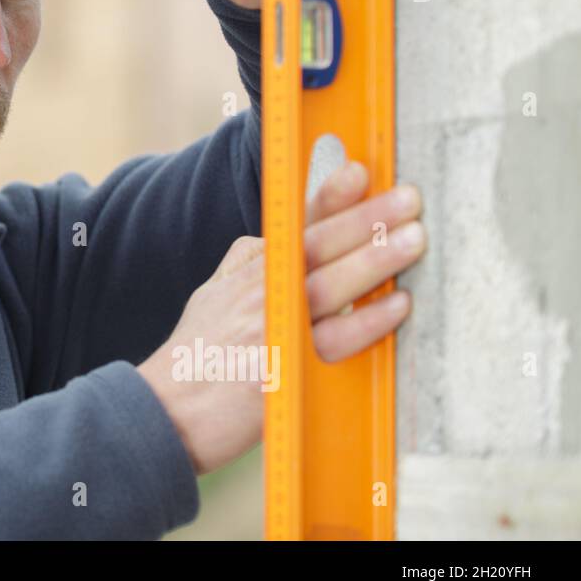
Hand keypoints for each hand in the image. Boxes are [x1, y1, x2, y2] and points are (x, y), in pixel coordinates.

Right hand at [137, 161, 424, 475]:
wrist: (167, 409)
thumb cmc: (195, 353)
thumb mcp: (213, 294)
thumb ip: (246, 264)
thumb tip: (275, 235)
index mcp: (249, 270)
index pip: (294, 225)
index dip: (327, 197)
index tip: (358, 171)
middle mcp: (261, 291)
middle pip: (317, 247)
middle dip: (366, 219)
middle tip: (408, 198)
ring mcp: (274, 327)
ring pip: (329, 285)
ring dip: (374, 260)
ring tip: (413, 239)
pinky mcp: (287, 367)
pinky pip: (334, 340)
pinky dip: (367, 321)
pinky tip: (397, 305)